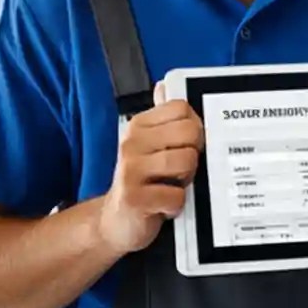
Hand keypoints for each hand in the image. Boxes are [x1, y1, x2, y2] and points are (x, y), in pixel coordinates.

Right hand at [98, 82, 203, 253]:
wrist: (114, 222)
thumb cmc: (140, 182)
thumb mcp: (149, 147)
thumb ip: (162, 119)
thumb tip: (164, 86)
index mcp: (139, 126)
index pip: (182, 108)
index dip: (194, 127)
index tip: (183, 145)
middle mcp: (132, 143)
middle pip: (190, 132)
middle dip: (193, 154)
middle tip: (178, 170)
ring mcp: (130, 169)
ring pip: (186, 161)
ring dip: (185, 181)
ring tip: (169, 186)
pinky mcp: (134, 198)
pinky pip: (177, 196)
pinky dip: (176, 205)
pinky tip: (162, 205)